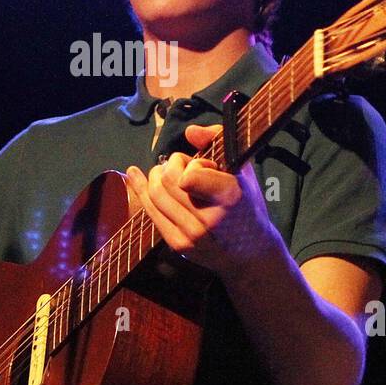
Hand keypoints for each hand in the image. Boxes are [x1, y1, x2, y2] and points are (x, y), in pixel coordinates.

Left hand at [124, 122, 282, 279]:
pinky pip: (151, 211)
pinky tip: (135, 174)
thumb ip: (218, 141)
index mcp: (228, 197)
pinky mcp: (178, 244)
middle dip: (171, 165)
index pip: (189, 175)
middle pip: (168, 180)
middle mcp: (208, 220)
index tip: (205, 166)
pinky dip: (141, 189)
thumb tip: (190, 131)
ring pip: (155, 194)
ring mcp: (191, 235)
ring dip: (157, 176)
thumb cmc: (246, 205)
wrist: (250, 253)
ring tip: (168, 173)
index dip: (192, 164)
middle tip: (183, 166)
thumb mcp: (242, 170)